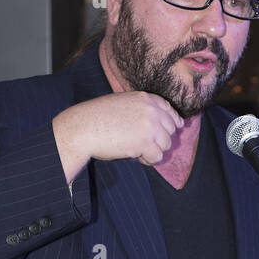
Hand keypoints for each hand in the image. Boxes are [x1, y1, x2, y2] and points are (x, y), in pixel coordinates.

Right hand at [52, 91, 184, 179]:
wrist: (83, 127)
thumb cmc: (97, 117)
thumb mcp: (122, 103)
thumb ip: (140, 108)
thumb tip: (157, 122)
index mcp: (144, 98)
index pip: (169, 109)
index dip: (173, 120)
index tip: (175, 128)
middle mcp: (150, 110)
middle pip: (171, 129)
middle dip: (161, 139)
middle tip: (145, 145)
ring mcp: (149, 126)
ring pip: (166, 144)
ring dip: (154, 151)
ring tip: (139, 151)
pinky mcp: (145, 142)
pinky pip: (158, 157)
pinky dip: (149, 160)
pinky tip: (137, 157)